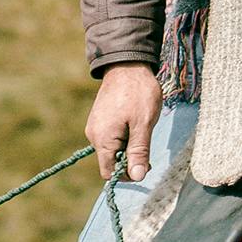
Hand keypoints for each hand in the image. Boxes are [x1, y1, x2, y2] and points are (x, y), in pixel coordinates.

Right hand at [85, 64, 163, 182]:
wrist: (127, 63)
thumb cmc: (138, 93)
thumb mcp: (143, 124)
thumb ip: (139, 151)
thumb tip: (137, 177)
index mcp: (103, 139)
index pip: (109, 172)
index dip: (127, 174)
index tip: (144, 164)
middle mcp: (94, 135)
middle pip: (110, 161)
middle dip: (129, 159)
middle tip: (147, 145)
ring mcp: (95, 126)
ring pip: (112, 149)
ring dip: (127, 146)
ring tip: (141, 128)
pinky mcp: (100, 119)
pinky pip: (111, 137)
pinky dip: (123, 136)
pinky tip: (134, 122)